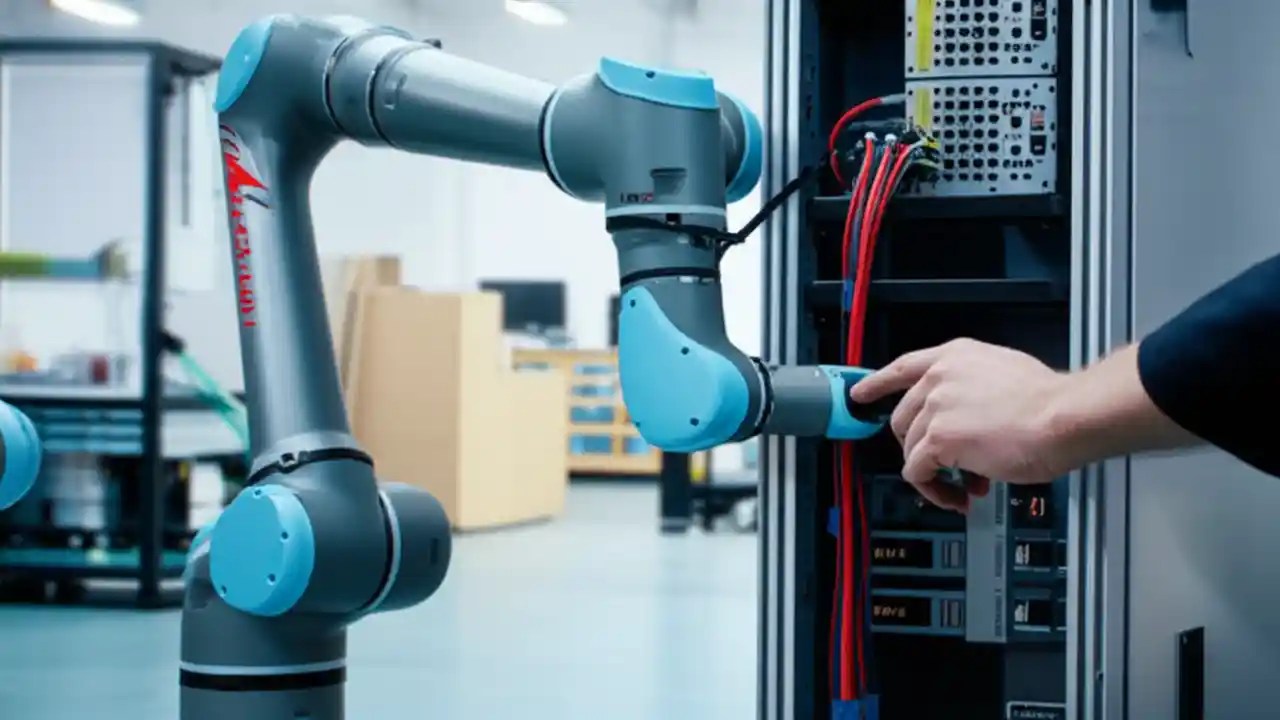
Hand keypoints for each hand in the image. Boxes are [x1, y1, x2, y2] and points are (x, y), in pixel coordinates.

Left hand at [850, 339, 1067, 510]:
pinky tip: (959, 495)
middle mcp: (938, 378)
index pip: (902, 367)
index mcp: (954, 357)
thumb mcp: (1003, 375)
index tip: (860, 396)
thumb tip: (967, 419)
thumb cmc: (1050, 403)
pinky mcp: (937, 438)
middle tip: (950, 466)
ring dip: (935, 474)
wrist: (1065, 417)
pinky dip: (935, 490)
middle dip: (921, 448)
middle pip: (902, 419)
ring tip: (967, 486)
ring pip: (910, 450)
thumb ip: (973, 389)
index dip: (877, 384)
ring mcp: (934, 407)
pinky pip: (917, 472)